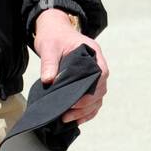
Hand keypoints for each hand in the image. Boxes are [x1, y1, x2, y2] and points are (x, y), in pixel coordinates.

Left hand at [34, 9, 108, 125]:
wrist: (53, 30)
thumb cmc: (54, 36)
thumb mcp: (49, 47)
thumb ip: (49, 63)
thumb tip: (48, 81)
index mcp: (93, 52)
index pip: (101, 73)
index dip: (92, 90)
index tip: (76, 101)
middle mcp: (97, 64)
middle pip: (100, 89)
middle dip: (86, 104)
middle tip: (68, 113)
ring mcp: (93, 74)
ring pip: (97, 97)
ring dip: (85, 110)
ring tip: (67, 118)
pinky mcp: (86, 81)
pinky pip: (92, 99)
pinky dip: (86, 111)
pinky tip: (76, 119)